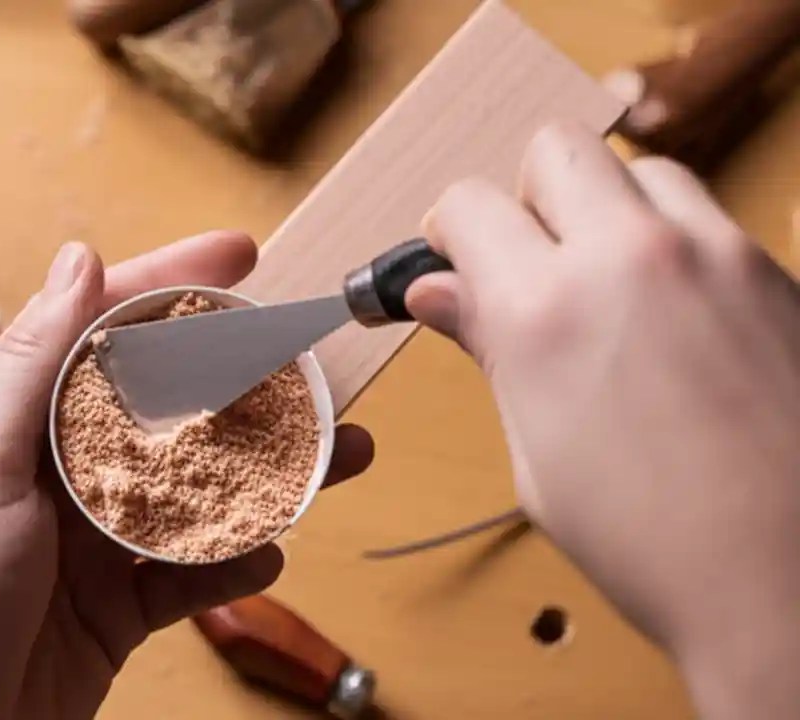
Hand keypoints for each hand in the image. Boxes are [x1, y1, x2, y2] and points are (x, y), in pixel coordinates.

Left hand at [0, 232, 374, 719]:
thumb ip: (28, 368)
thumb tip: (77, 261)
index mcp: (13, 427)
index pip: (99, 333)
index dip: (170, 286)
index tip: (242, 254)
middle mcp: (56, 476)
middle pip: (167, 410)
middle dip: (241, 385)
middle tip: (314, 365)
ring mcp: (91, 544)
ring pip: (194, 491)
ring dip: (263, 474)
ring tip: (337, 456)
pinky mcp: (116, 610)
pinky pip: (190, 573)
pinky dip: (233, 560)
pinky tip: (269, 548)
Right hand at [408, 123, 799, 718]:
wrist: (788, 583)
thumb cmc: (658, 545)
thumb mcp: (538, 453)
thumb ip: (492, 349)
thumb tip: (439, 296)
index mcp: (544, 311)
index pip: (468, 205)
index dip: (446, 231)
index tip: (450, 259)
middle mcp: (628, 258)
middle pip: (556, 149)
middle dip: (529, 195)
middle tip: (528, 260)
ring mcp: (715, 256)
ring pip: (640, 170)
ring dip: (610, 207)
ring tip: (607, 283)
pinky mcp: (775, 273)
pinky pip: (708, 218)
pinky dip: (675, 243)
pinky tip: (673, 317)